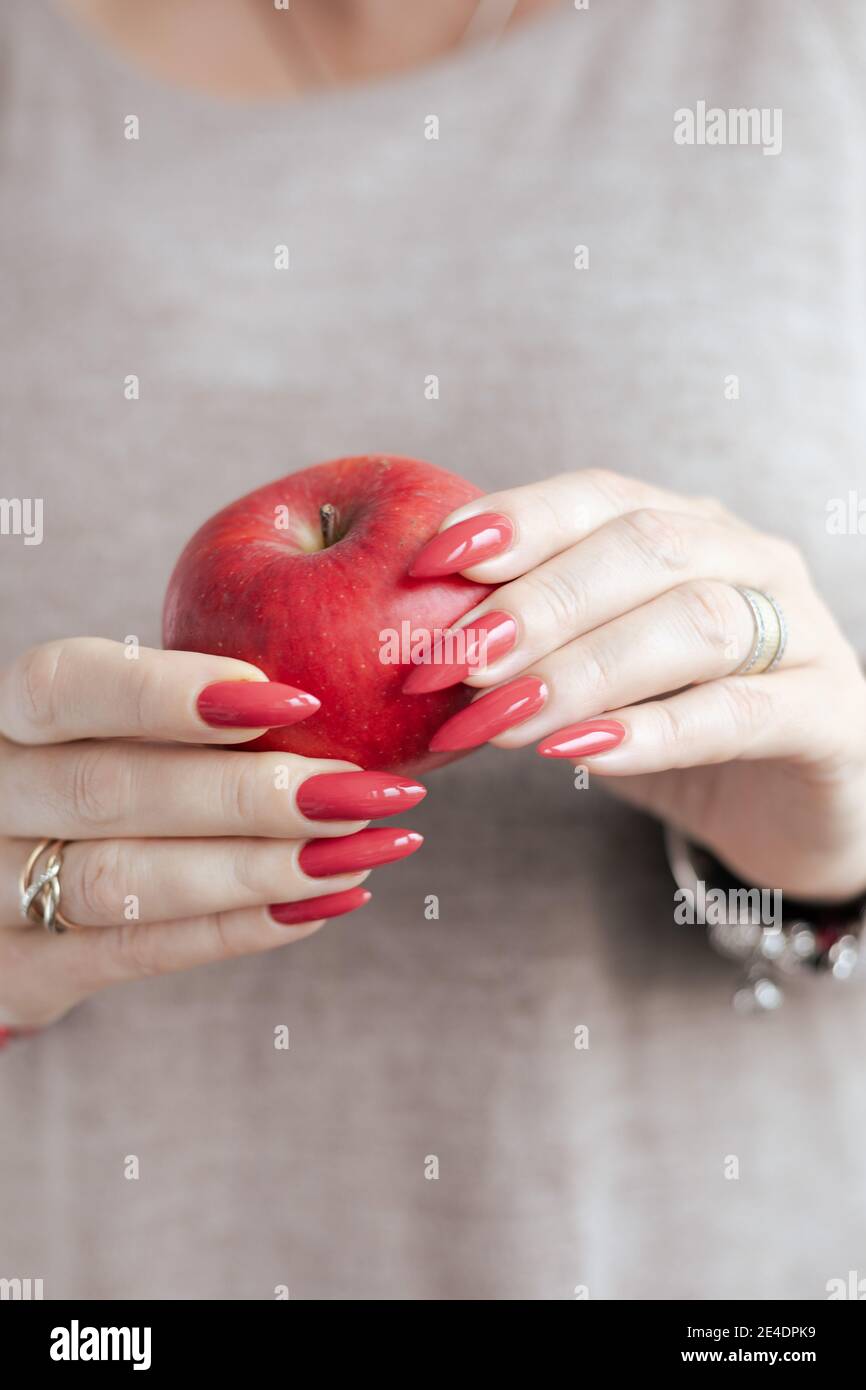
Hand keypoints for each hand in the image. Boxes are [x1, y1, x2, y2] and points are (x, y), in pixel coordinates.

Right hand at [0, 640, 424, 1027]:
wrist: (6, 884)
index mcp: (1, 715)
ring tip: (359, 849)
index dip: (170, 691)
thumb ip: (188, 699)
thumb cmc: (90, 773)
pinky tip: (321, 903)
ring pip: (123, 881)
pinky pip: (139, 952)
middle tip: (358, 791)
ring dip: (257, 867)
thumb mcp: (106, 725)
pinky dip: (239, 928)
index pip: (64, 685)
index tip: (291, 698)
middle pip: (109, 791)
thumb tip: (338, 686)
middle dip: (248, 794)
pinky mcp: (25, 971)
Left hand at [407, 470, 865, 899]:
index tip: (429, 561)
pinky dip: (656, 731)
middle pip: (642, 548)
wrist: (788, 808)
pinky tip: (584, 754)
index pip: (598, 497)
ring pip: (694, 623)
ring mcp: (802, 633)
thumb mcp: (595, 673)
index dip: (515, 520)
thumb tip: (415, 643)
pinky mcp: (831, 716)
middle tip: (453, 659)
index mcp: (688, 528)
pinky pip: (741, 711)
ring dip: (582, 668)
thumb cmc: (674, 726)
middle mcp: (750, 560)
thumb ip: (531, 645)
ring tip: (501, 717)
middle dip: (536, 601)